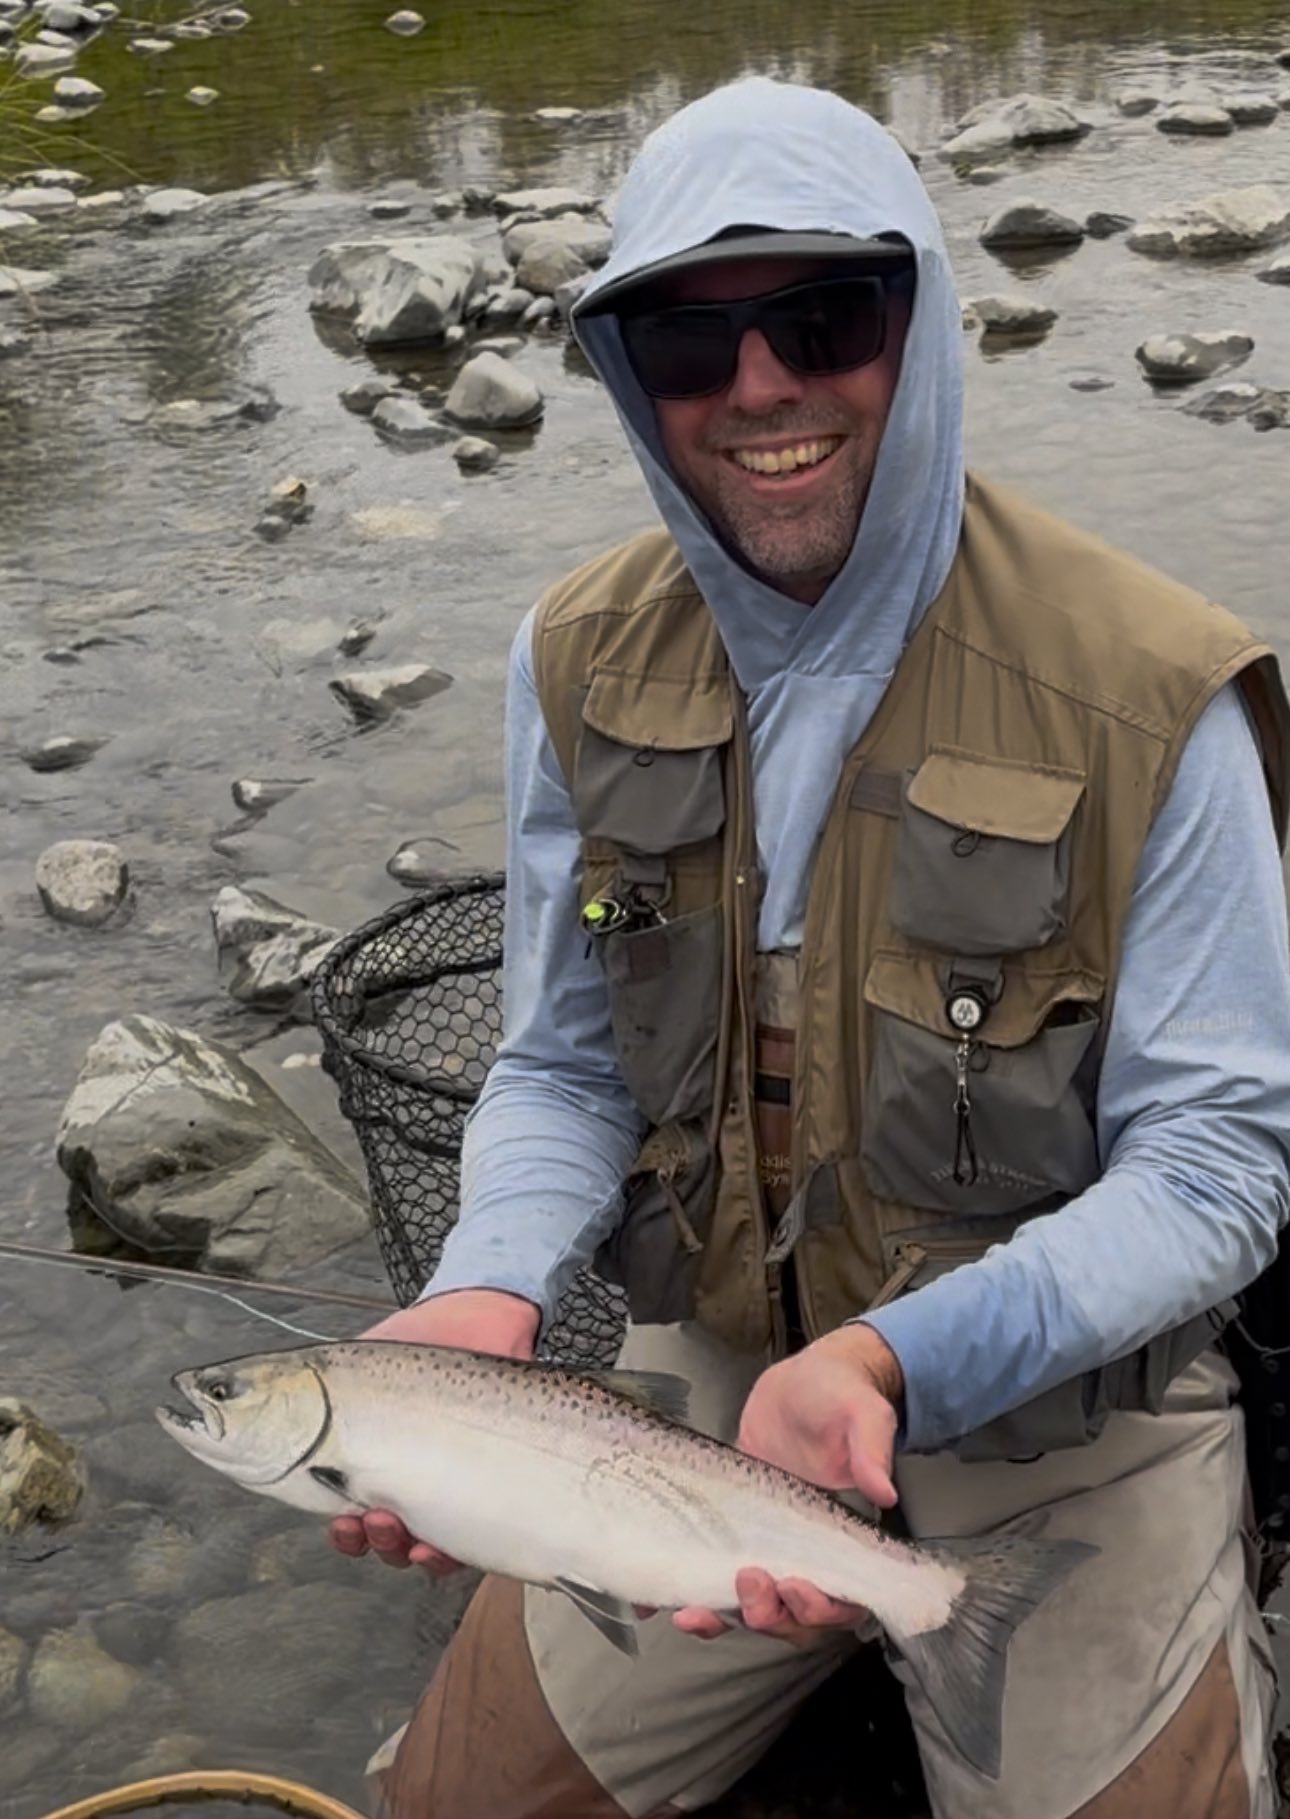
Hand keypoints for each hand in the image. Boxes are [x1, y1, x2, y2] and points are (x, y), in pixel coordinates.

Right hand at [328, 1289, 538, 1576]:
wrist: (480, 1319)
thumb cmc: (415, 1338)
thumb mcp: (355, 1362)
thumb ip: (311, 1395)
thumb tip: (246, 1400)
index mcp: (375, 1460)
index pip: (354, 1514)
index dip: (344, 1532)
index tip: (337, 1522)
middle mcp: (411, 1480)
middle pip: (383, 1535)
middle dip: (365, 1539)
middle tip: (357, 1521)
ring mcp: (450, 1485)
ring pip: (417, 1544)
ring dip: (394, 1546)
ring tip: (390, 1521)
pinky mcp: (488, 1486)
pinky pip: (466, 1540)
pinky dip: (445, 1554)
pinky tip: (434, 1543)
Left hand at [673, 1323, 902, 1644]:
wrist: (804, 1382)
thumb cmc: (841, 1397)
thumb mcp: (863, 1414)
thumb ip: (872, 1450)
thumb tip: (883, 1491)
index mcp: (843, 1539)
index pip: (840, 1599)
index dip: (818, 1607)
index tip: (794, 1586)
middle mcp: (803, 1552)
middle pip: (790, 1613)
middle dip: (767, 1614)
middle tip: (746, 1584)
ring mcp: (763, 1543)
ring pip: (748, 1602)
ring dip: (722, 1616)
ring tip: (692, 1612)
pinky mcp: (728, 1528)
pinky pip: (710, 1569)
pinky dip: (686, 1591)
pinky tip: (657, 1598)